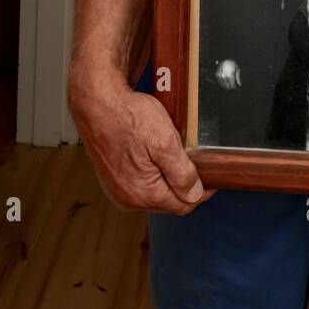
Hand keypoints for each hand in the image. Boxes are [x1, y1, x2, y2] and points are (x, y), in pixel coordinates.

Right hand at [69, 69, 214, 214]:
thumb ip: (182, 174)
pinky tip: (151, 152)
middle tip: (191, 158)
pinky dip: (151, 172)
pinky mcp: (112, 179)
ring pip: (154, 191)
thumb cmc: (128, 117)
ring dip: (166, 177)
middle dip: (182, 183)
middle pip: (168, 200)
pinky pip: (140, 182)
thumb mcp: (166, 142)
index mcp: (143, 194)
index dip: (201, 191)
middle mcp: (128, 199)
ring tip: (169, 151)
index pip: (183, 205)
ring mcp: (117, 190)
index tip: (211, 177)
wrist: (97, 103)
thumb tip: (195, 195)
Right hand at [215, 59, 241, 89]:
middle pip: (227, 87)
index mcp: (230, 76)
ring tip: (230, 84)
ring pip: (223, 85)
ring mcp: (220, 77)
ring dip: (226, 86)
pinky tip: (226, 82)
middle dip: (231, 87)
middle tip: (233, 87)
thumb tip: (239, 85)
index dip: (234, 88)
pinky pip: (220, 82)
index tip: (236, 88)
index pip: (232, 86)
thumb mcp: (237, 70)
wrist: (225, 59)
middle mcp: (224, 77)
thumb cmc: (232, 64)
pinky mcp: (217, 75)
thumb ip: (238, 78)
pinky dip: (223, 83)